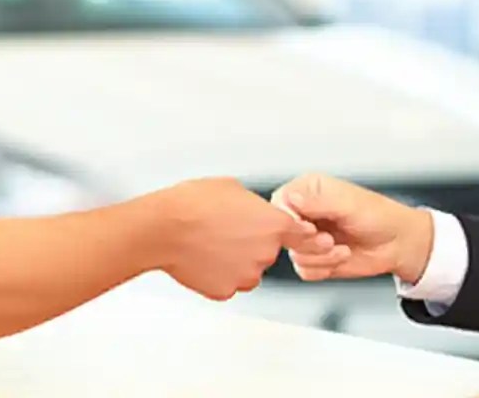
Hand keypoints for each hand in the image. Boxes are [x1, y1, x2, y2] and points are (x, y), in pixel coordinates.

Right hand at [151, 178, 324, 300]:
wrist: (164, 228)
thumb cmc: (193, 204)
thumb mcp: (231, 187)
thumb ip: (253, 204)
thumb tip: (252, 209)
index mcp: (272, 224)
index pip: (304, 236)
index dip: (306, 237)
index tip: (315, 242)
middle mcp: (264, 253)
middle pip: (267, 251)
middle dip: (252, 243)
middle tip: (225, 230)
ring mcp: (246, 275)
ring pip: (248, 269)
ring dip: (235, 260)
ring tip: (209, 243)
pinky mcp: (226, 290)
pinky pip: (228, 282)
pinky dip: (218, 274)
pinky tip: (202, 257)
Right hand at [271, 174, 433, 283]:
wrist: (399, 244)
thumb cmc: (380, 217)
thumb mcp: (349, 204)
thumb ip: (318, 201)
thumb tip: (291, 198)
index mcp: (308, 190)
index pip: (279, 203)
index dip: (290, 220)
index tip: (310, 227)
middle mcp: (305, 213)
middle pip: (283, 233)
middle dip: (308, 242)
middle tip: (328, 239)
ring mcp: (308, 238)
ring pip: (294, 254)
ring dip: (321, 257)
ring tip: (341, 248)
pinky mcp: (315, 258)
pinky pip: (304, 270)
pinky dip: (324, 269)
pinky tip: (341, 257)